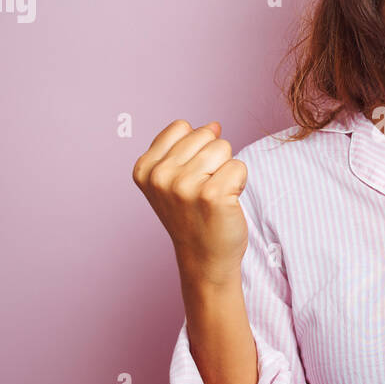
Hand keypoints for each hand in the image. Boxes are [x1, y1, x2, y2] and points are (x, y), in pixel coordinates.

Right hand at [132, 120, 248, 286]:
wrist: (204, 258)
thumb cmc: (193, 216)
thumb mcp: (173, 178)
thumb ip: (186, 147)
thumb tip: (214, 124)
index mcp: (144, 168)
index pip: (182, 127)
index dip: (195, 149)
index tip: (189, 179)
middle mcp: (160, 176)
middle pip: (205, 134)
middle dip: (212, 159)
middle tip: (204, 191)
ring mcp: (184, 186)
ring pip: (223, 147)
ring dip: (226, 170)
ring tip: (214, 196)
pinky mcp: (211, 195)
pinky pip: (239, 165)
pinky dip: (240, 182)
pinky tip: (227, 203)